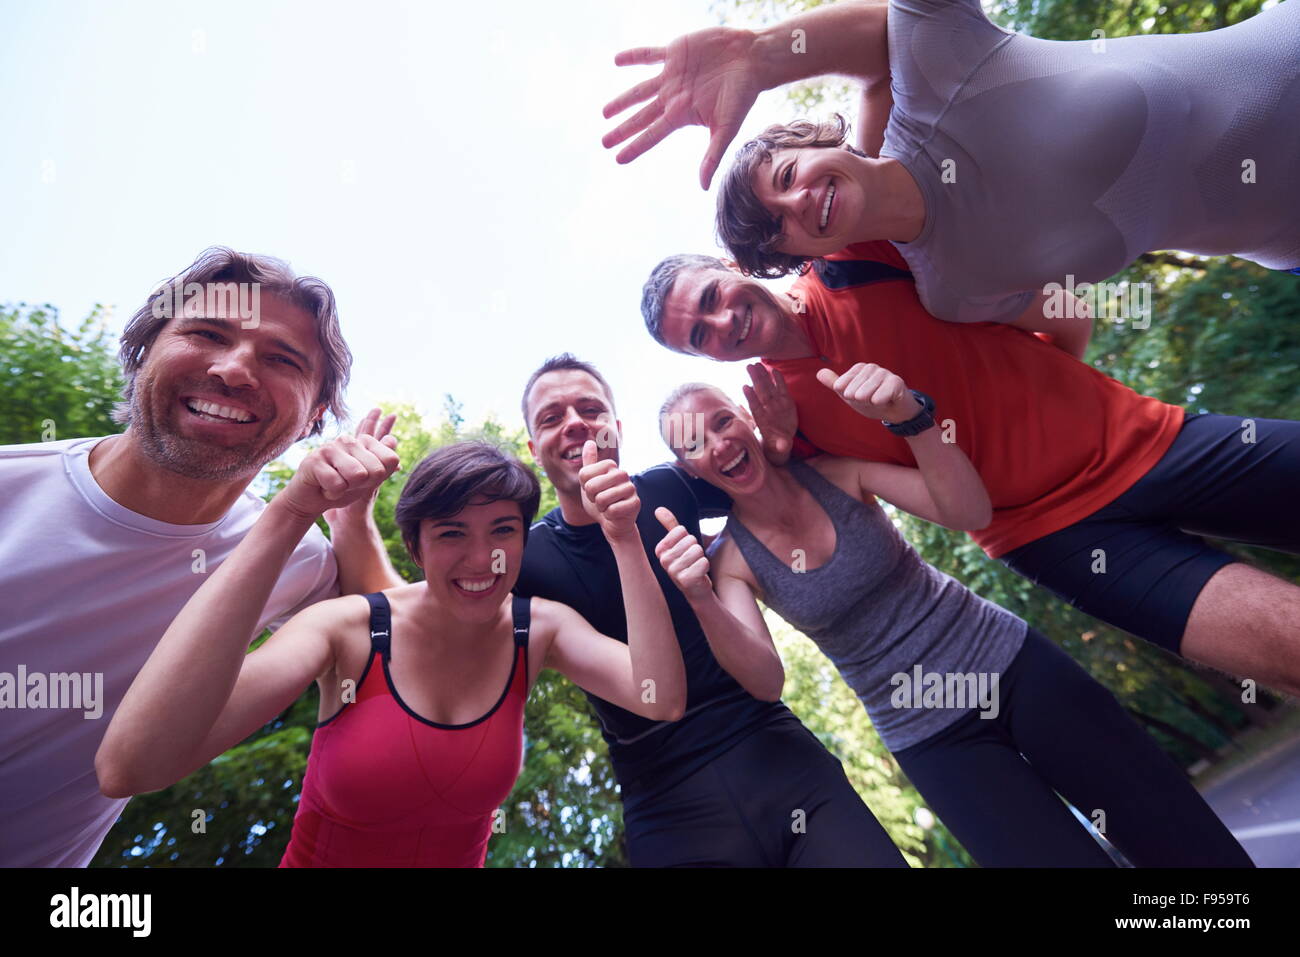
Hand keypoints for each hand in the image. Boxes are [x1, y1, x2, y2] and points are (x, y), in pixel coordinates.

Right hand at [280, 410, 399, 520]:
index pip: (391, 460)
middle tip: (347, 483)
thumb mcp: (369, 480)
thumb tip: (392, 438)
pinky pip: (337, 484)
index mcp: (364, 442)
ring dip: (347, 489)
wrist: (312, 502)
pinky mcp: (314, 459)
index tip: (363, 479)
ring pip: (358, 475)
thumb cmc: (343, 489)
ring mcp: (331, 447)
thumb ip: (384, 464)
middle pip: (376, 470)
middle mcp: (349, 440)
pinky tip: (323, 487)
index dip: (379, 478)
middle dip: (363, 485)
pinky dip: (332, 493)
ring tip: (335, 484)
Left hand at [578, 440, 640, 540]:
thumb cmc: (601, 502)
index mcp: (610, 466)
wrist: (614, 523)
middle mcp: (622, 474)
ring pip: (601, 499)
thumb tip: (590, 442)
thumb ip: (589, 463)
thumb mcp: (590, 482)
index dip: (585, 487)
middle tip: (601, 501)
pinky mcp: (635, 503)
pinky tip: (615, 514)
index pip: (584, 474)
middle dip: (592, 498)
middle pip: (591, 486)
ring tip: (608, 506)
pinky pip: (612, 510)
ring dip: (601, 508)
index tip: (594, 491)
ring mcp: (631, 488)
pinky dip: (609, 516)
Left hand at [602, 27, 761, 188]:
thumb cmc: (743, 94)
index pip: (652, 134)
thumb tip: (702, 187)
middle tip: (604, 141)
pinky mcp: (676, 52)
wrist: (753, 58)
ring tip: (605, 113)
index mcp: (681, 115)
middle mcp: (674, 97)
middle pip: (642, 116)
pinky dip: (633, 56)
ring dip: (622, 101)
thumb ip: (712, 156)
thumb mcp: (726, 128)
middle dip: (623, 129)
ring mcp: (673, 75)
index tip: (617, 158)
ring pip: (640, 90)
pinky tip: (617, 60)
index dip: (634, 146)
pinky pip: (649, 55)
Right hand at [654, 508, 711, 601]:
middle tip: (691, 561)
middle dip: (696, 549)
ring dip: (701, 558)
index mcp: (660, 549)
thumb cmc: (687, 563)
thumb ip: (670, 525)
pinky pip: (703, 562)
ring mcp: (673, 572)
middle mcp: (664, 560)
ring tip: (695, 567)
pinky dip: (705, 567)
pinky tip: (699, 574)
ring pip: (697, 550)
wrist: (695, 589)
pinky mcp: (685, 581)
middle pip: (691, 540)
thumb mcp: (678, 543)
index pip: (681, 530)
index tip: (685, 551)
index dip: (688, 539)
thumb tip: (658, 509)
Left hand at [743, 362, 795, 464]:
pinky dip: (779, 380)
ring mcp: (776, 404)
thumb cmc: (778, 443)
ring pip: (768, 388)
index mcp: (764, 420)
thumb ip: (782, 445)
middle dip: (755, 380)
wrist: (782, 439)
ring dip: (763, 376)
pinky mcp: (786, 401)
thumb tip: (783, 447)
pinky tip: (774, 370)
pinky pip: (782, 389)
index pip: (755, 407)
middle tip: (749, 367)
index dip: (750, 397)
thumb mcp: (780, 447)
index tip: (745, 387)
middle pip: (761, 392)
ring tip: (757, 365)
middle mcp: (769, 409)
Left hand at [815, 363, 920, 423]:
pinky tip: (884, 401)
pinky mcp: (896, 382)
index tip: (857, 398)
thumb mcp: (849, 395)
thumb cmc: (870, 401)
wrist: (893, 412)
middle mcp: (871, 368)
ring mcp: (885, 373)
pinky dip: (880, 401)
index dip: (848, 396)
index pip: (842, 384)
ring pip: (866, 392)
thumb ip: (834, 384)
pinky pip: (882, 394)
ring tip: (876, 401)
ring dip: (869, 402)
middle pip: (854, 390)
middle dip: (859, 401)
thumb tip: (819, 373)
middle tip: (869, 401)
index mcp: (859, 368)